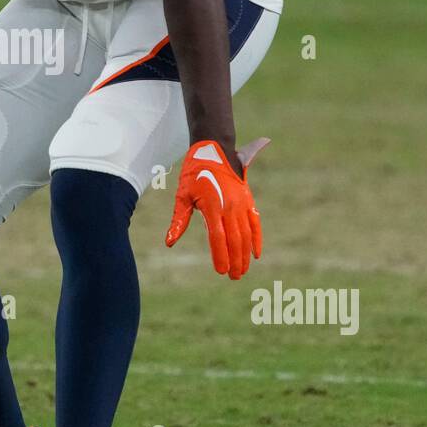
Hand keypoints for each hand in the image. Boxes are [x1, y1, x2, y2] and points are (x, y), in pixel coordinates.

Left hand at [165, 138, 269, 280]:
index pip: (218, 238)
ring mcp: (241, 204)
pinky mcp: (248, 200)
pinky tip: (256, 254)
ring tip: (242, 271)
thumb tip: (169, 242)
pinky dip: (257, 239)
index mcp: (213, 206)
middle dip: (234, 261)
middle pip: (235, 240)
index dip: (220, 256)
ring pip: (246, 235)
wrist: (215, 149)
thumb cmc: (194, 173)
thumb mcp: (182, 195)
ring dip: (245, 254)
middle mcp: (230, 207)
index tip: (220, 271)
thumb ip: (179, 221)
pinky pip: (255, 223)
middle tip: (233, 277)